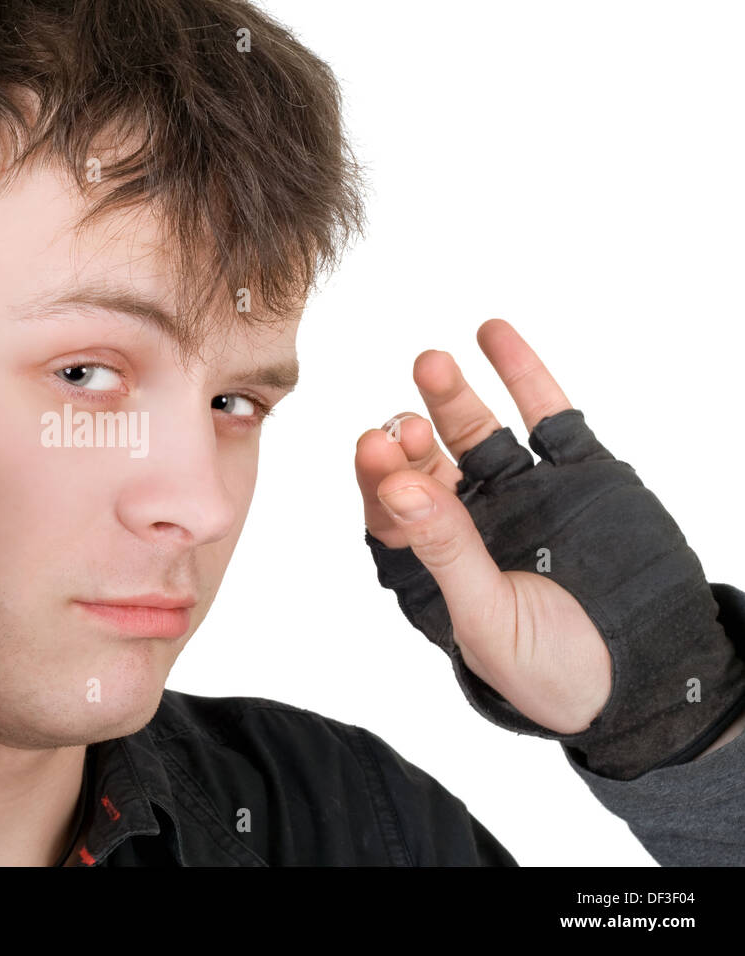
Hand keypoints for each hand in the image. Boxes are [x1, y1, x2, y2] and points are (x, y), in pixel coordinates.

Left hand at [354, 319, 744, 779]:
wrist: (647, 678)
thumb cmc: (551, 667)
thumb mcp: (489, 617)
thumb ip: (446, 551)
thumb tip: (397, 487)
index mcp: (434, 558)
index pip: (390, 508)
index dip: (378, 477)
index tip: (371, 448)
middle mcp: (470, 516)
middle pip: (424, 461)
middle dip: (408, 436)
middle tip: (405, 423)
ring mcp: (521, 488)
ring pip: (474, 431)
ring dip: (449, 396)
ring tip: (430, 363)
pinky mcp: (576, 470)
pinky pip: (544, 414)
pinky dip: (520, 373)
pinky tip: (491, 334)